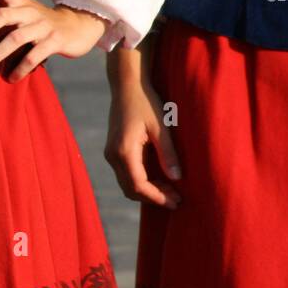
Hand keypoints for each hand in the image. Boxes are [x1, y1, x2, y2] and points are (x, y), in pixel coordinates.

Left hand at [0, 0, 109, 81]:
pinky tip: (11, 78)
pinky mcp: (54, 41)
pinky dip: (19, 69)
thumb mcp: (27, 11)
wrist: (80, 27)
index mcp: (21, 1)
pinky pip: (32, 57)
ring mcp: (43, 26)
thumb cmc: (44, 23)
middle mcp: (30, 10)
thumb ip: (7, 13)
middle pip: (2, 15)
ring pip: (14, 39)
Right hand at [105, 75, 181, 208]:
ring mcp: (111, 154)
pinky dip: (141, 182)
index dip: (157, 197)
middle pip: (130, 189)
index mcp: (124, 151)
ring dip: (147, 191)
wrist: (127, 86)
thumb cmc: (146, 102)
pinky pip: (126, 174)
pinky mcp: (113, 151)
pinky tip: (159, 179)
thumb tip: (177, 178)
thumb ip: (168, 153)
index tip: (175, 201)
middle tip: (176, 199)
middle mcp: (113, 156)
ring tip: (170, 190)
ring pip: (127, 184)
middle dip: (153, 197)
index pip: (139, 185)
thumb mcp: (161, 127)